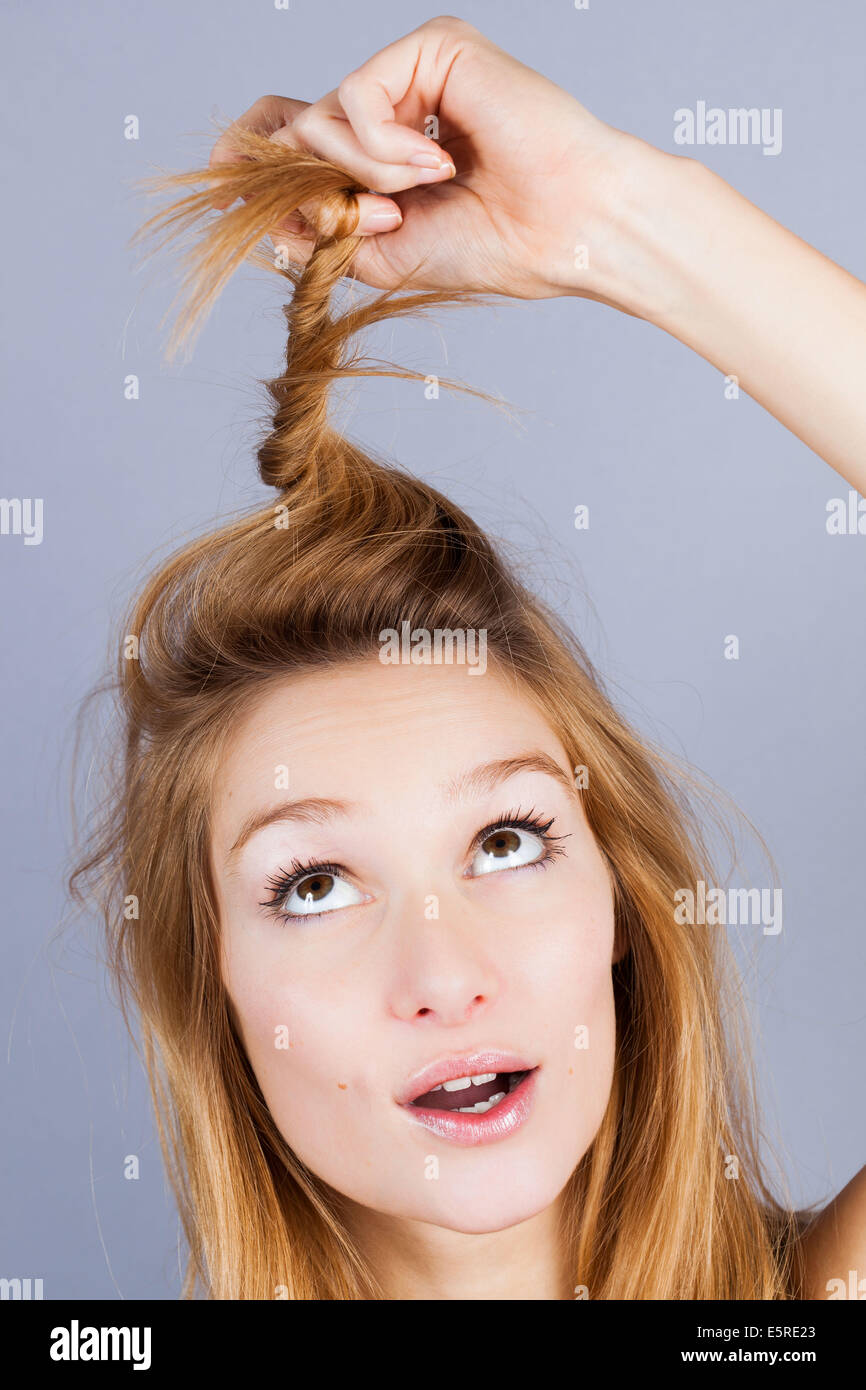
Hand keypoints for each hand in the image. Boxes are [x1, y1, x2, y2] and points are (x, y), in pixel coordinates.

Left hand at [209, 14, 666, 305]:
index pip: (299, 134)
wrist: (565, 231)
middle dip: (313, 177)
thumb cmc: (497, 246)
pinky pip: (358, 95)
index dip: (255, 154)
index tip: (221, 186)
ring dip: (360, 173)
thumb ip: (317, 227)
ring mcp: (413, 72)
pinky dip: (382, 146)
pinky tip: (436, 162)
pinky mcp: (432, 47)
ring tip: (423, 191)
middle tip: (380, 212)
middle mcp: (395, 104)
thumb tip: (255, 206)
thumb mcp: (383, 253)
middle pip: (298, 120)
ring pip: (322, 116)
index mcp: (387, 152)